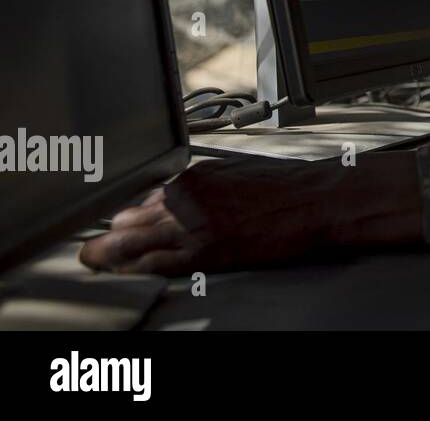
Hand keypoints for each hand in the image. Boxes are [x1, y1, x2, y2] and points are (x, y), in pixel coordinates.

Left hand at [80, 152, 422, 275]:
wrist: (319, 199)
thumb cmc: (288, 186)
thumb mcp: (236, 172)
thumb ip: (200, 186)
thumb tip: (172, 199)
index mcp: (196, 174)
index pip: (141, 192)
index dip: (124, 210)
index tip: (113, 219)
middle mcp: (188, 194)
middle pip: (130, 215)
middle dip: (110, 231)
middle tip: (94, 247)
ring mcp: (195, 223)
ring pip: (133, 240)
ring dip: (109, 252)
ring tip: (95, 260)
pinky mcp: (206, 249)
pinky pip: (156, 263)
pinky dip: (134, 269)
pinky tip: (124, 272)